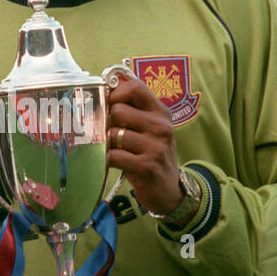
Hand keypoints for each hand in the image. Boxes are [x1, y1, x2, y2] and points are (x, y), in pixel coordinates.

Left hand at [107, 75, 182, 215]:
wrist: (169, 190)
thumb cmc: (151, 155)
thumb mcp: (150, 128)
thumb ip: (133, 108)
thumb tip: (107, 85)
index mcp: (161, 112)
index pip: (135, 87)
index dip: (116, 93)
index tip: (110, 104)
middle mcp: (161, 126)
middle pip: (118, 110)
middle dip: (109, 123)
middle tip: (113, 134)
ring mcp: (155, 146)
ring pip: (113, 134)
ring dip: (109, 144)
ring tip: (118, 151)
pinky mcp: (146, 166)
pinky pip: (114, 155)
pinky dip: (109, 160)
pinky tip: (117, 163)